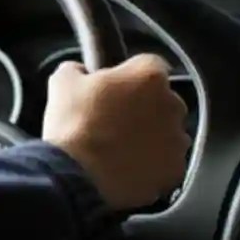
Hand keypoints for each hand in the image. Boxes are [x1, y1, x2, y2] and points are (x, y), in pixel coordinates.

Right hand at [42, 53, 190, 209]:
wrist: (78, 175)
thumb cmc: (73, 125)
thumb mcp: (62, 83)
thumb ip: (77, 69)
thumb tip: (80, 71)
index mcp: (148, 76)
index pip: (149, 63)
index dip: (129, 73)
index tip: (115, 85)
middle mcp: (172, 105)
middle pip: (162, 98)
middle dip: (142, 105)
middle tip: (112, 117)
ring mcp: (177, 140)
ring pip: (166, 131)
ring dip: (148, 134)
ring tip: (117, 146)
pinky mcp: (175, 169)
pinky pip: (165, 161)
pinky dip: (151, 162)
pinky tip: (125, 165)